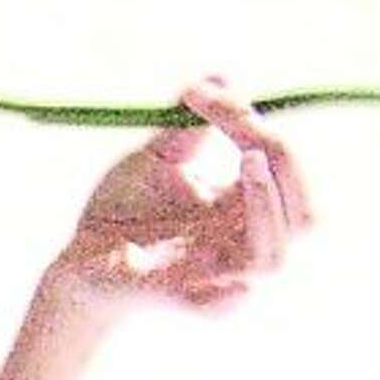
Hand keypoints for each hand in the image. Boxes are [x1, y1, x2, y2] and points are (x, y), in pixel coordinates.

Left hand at [44, 76, 312, 321]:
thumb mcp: (155, 160)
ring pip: (272, 258)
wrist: (78, 259)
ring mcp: (217, 277)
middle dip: (283, 162)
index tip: (201, 95)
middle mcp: (242, 243)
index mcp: (244, 208)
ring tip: (248, 159)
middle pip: (302, 216)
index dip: (256, 126)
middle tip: (246, 127)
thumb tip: (223, 74)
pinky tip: (227, 275)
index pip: (280, 168)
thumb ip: (189, 126)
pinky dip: (228, 292)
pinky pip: (220, 305)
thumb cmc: (121, 211)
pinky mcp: (183, 301)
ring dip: (267, 207)